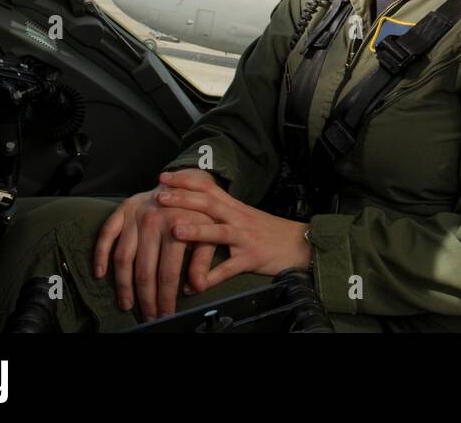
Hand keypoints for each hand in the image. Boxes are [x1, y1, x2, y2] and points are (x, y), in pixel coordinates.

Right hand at [92, 168, 219, 319]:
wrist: (185, 181)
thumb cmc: (199, 212)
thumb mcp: (210, 232)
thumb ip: (203, 259)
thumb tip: (197, 287)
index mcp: (177, 227)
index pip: (168, 273)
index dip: (166, 298)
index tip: (165, 314)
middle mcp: (153, 221)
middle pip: (144, 271)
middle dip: (145, 299)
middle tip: (147, 316)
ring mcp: (135, 215)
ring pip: (123, 258)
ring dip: (122, 285)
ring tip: (126, 304)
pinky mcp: (122, 209)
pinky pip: (106, 235)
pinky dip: (99, 255)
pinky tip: (100, 274)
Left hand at [156, 170, 311, 292]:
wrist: (300, 243)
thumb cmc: (269, 231)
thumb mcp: (245, 216)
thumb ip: (221, 213)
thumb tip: (192, 211)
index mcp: (235, 207)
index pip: (208, 188)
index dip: (186, 181)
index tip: (165, 176)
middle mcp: (239, 218)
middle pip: (210, 204)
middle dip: (183, 199)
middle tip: (160, 197)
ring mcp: (246, 238)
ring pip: (220, 232)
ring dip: (198, 232)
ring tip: (176, 231)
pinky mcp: (252, 258)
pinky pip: (230, 269)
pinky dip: (211, 277)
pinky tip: (194, 285)